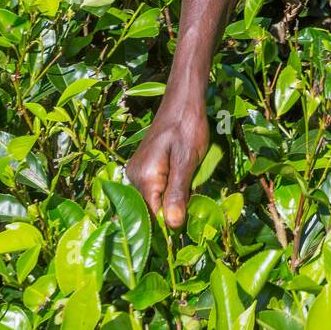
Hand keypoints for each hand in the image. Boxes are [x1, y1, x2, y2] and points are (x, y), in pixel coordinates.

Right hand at [127, 96, 208, 229]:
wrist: (183, 101)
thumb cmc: (188, 126)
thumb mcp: (187, 161)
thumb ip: (178, 193)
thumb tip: (172, 226)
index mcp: (144, 177)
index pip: (152, 216)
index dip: (170, 224)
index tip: (189, 228)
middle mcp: (134, 176)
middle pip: (152, 208)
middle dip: (172, 212)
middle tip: (195, 208)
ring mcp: (138, 171)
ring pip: (154, 199)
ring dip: (172, 201)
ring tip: (191, 193)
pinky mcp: (145, 167)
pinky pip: (155, 188)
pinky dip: (169, 190)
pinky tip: (183, 184)